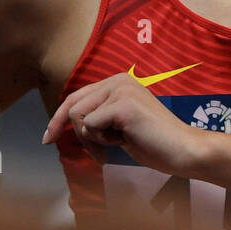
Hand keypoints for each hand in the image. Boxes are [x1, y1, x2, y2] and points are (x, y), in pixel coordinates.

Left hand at [41, 73, 204, 176]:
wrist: (183, 150)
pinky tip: (123, 142)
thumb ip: (98, 117)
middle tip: (82, 149)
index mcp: (118, 81)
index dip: (58, 118)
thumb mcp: (119, 124)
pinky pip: (90, 126)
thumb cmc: (154, 142)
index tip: (48, 137)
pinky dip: (101, 141)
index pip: (76, 96)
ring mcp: (121, 90)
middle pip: (72, 105)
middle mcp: (118, 80)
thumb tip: (62, 124)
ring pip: (79, 116)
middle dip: (71, 131)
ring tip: (114, 145)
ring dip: (91, 138)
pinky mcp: (123, 105)